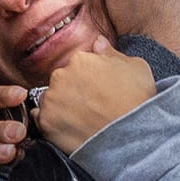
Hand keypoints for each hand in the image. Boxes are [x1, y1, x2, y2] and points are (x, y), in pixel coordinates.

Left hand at [35, 43, 156, 153]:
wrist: (133, 137)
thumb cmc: (138, 101)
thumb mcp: (136, 67)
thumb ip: (112, 53)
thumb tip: (97, 42)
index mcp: (80, 59)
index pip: (78, 64)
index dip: (89, 77)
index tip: (98, 90)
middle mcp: (60, 76)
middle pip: (62, 81)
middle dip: (74, 90)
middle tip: (92, 106)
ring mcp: (51, 100)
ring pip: (51, 99)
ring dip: (62, 106)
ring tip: (83, 120)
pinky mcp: (46, 124)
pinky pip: (41, 119)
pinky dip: (53, 122)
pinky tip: (71, 128)